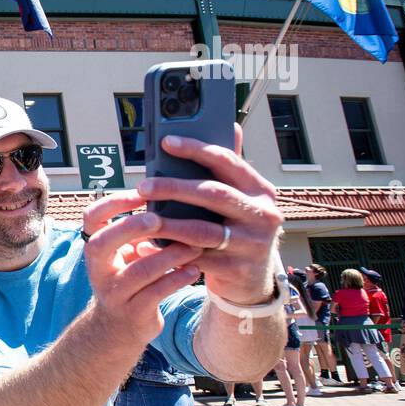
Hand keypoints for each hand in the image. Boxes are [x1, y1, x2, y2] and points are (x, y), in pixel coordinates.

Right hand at [79, 201, 203, 349]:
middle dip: (132, 227)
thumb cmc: (127, 280)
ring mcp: (114, 294)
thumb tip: (168, 195)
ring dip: (170, 255)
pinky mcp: (133, 313)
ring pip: (140, 270)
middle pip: (103, 243)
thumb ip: (135, 232)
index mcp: (95, 250)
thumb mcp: (123, 254)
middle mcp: (98, 271)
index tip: (141, 194)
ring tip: (195, 245)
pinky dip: (178, 278)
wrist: (117, 329)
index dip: (114, 202)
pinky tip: (194, 269)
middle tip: (161, 219)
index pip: (91, 218)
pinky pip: (158, 292)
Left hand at [131, 126, 283, 304]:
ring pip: (202, 230)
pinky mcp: (236, 269)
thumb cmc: (238, 230)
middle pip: (213, 194)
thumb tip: (231, 125)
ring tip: (142, 218)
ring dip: (168, 224)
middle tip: (144, 185)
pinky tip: (146, 246)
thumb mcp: (242, 199)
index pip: (228, 162)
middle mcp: (262, 215)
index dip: (196, 149)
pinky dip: (168, 252)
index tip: (166, 142)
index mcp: (261, 191)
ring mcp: (251, 244)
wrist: (252, 280)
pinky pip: (195, 258)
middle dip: (175, 187)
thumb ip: (231, 168)